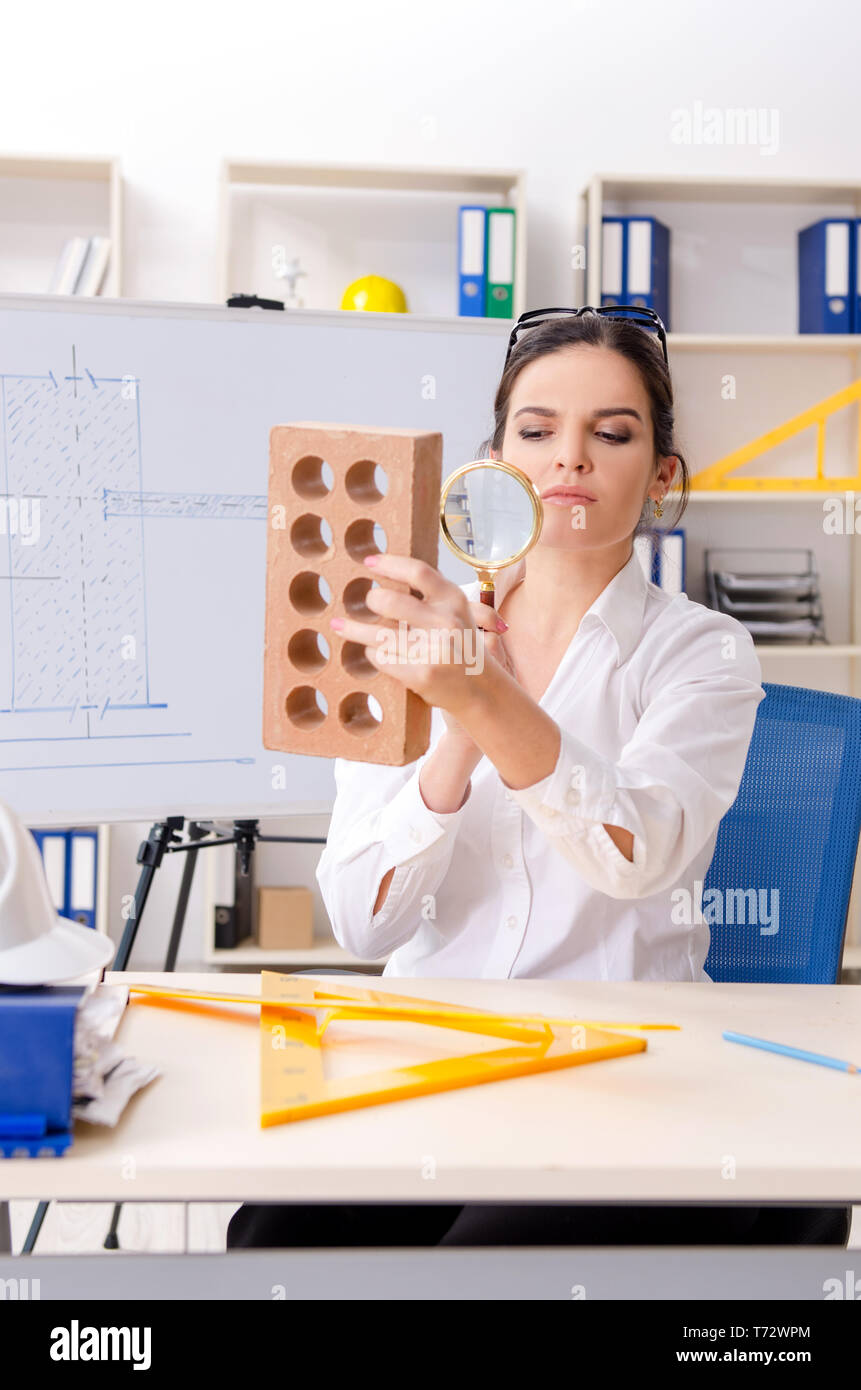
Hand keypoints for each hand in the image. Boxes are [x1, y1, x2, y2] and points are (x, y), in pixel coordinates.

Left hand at [328, 554, 514, 724]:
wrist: (481, 689)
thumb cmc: (461, 646)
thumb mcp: (457, 612)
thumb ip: (430, 595)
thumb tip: (386, 576)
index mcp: (454, 600)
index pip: (418, 572)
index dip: (389, 564)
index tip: (368, 562)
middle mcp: (446, 622)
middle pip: (388, 601)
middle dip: (371, 600)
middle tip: (365, 602)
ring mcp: (434, 650)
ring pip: (378, 634)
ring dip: (355, 630)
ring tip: (341, 626)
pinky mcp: (421, 675)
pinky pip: (381, 658)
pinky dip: (372, 654)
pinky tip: (371, 651)